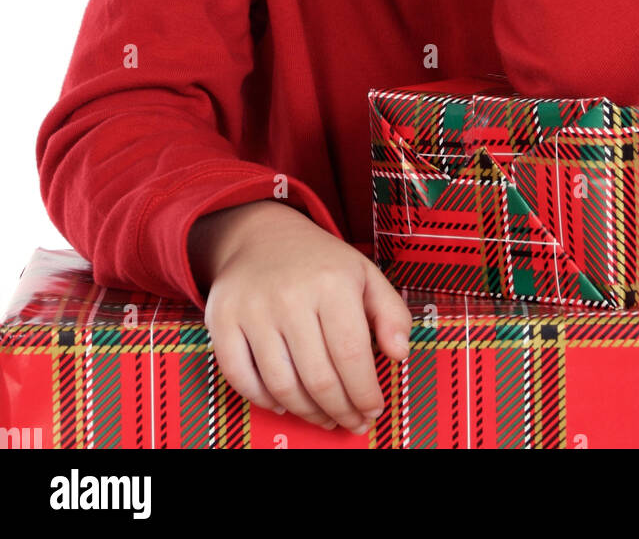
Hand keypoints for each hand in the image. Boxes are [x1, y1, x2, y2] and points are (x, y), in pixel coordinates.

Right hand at [190, 201, 412, 434]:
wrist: (262, 235)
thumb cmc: (320, 263)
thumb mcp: (365, 275)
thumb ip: (392, 313)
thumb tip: (399, 353)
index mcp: (332, 282)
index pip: (352, 356)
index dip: (364, 393)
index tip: (373, 409)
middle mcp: (291, 295)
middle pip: (319, 378)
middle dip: (340, 411)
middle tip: (351, 421)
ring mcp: (252, 308)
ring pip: (282, 385)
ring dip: (307, 413)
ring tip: (324, 416)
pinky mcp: (222, 319)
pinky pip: (240, 377)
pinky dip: (263, 399)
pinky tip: (284, 402)